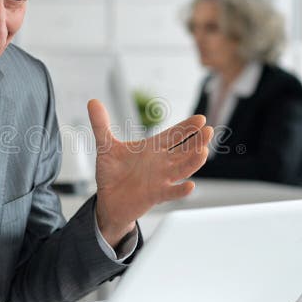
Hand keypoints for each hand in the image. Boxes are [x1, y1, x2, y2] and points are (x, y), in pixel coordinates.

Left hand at [87, 99, 212, 246]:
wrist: (108, 200)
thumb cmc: (112, 173)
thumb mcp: (105, 147)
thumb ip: (101, 124)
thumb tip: (93, 101)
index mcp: (152, 149)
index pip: (174, 135)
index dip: (187, 128)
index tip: (200, 119)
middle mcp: (161, 163)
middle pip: (184, 150)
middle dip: (197, 141)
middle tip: (208, 131)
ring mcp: (160, 179)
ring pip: (182, 169)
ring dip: (193, 162)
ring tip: (203, 152)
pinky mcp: (155, 195)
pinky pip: (171, 192)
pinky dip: (180, 190)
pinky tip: (190, 186)